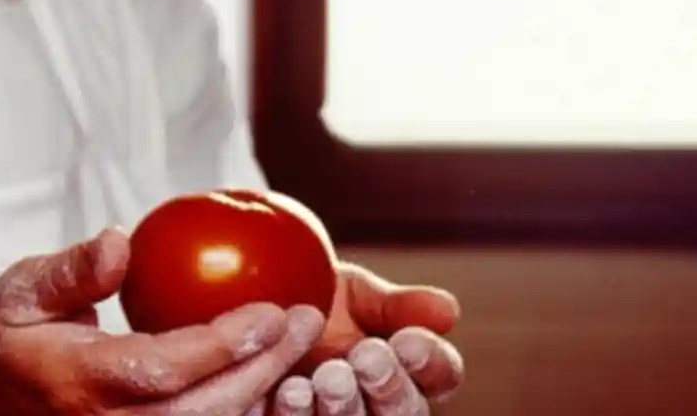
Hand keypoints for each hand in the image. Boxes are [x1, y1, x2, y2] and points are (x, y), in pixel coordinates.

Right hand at [0, 228, 328, 414]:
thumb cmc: (7, 334)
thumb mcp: (20, 289)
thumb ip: (72, 272)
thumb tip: (120, 242)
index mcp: (79, 383)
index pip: (163, 371)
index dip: (224, 345)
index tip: (272, 309)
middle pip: (204, 410)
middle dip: (264, 367)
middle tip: (307, 319)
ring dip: (264, 389)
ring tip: (302, 340)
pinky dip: (243, 404)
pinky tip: (275, 366)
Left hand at [268, 263, 464, 414]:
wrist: (247, 299)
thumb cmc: (310, 297)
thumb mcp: (353, 294)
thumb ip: (398, 305)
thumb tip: (449, 312)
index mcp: (406, 366)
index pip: (439, 372)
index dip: (430, 361)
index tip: (409, 339)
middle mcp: (379, 403)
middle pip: (406, 412)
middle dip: (390, 386)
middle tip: (367, 357)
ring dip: (346, 407)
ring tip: (327, 376)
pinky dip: (297, 414)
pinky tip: (289, 390)